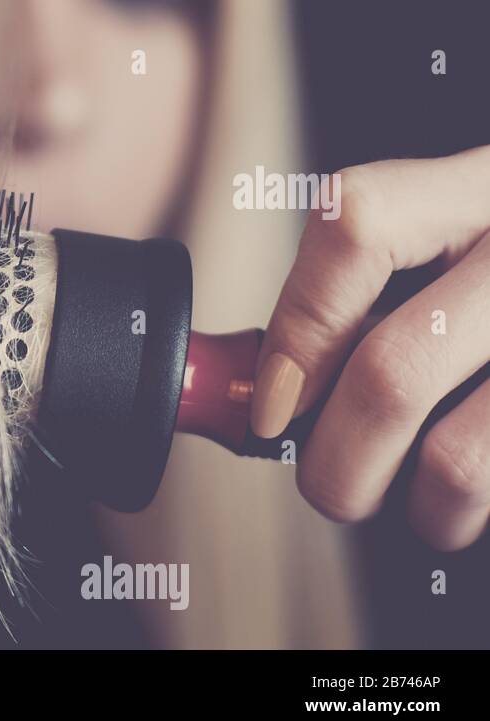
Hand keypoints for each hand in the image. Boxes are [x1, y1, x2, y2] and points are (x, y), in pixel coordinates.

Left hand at [251, 144, 489, 549]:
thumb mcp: (468, 233)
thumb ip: (382, 283)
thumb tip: (275, 390)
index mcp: (485, 186)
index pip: (356, 226)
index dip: (299, 328)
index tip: (276, 403)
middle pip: (394, 370)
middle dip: (336, 462)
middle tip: (333, 485)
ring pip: (462, 459)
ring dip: (423, 510)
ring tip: (427, 507)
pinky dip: (483, 507)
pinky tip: (486, 490)